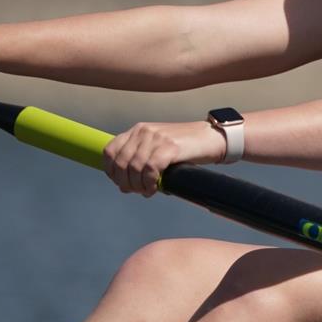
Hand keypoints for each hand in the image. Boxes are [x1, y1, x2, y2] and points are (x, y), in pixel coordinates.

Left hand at [102, 120, 222, 195]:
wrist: (211, 138)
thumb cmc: (186, 147)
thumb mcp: (158, 147)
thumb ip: (141, 160)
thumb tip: (124, 185)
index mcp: (138, 130)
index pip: (110, 151)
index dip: (111, 171)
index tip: (120, 182)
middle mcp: (144, 131)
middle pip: (120, 162)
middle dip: (125, 182)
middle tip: (135, 191)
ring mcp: (157, 138)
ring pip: (134, 168)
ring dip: (138, 185)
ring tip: (146, 191)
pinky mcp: (170, 147)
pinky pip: (150, 169)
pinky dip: (149, 183)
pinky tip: (154, 188)